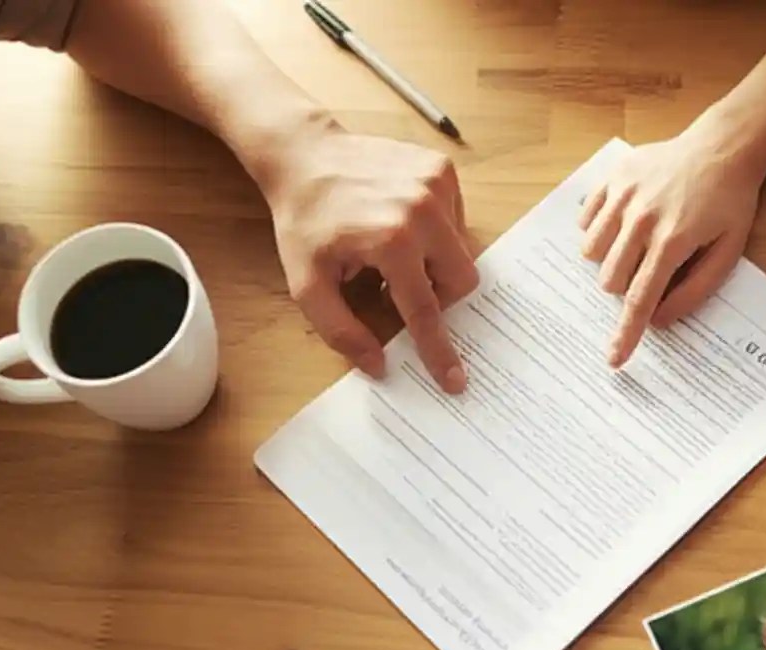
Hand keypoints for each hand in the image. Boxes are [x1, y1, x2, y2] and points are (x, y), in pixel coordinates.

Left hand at [264, 128, 477, 392]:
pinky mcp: (442, 169)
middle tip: (403, 291)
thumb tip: (380, 366)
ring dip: (435, 262)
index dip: (439, 350)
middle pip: (460, 280)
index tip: (454, 380)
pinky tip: (403, 223)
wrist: (304, 154)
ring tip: (396, 250)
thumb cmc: (305, 221)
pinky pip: (456, 220)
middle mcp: (424, 211)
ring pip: (462, 249)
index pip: (426, 311)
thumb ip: (341, 331)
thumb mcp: (307, 284)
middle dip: (440, 296)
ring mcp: (438, 184)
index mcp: (393, 241)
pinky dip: (436, 233)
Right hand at [579, 130, 762, 366]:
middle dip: (625, 286)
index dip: (626, 333)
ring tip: (636, 244)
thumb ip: (695, 290)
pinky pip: (586, 219)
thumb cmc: (730, 203)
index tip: (614, 359)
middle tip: (651, 268)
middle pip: (610, 280)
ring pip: (591, 251)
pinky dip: (599, 230)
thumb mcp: (728, 252)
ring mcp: (622, 195)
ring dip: (609, 259)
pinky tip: (625, 222)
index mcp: (673, 240)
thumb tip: (660, 321)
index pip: (640, 299)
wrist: (722, 147)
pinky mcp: (611, 177)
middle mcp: (641, 218)